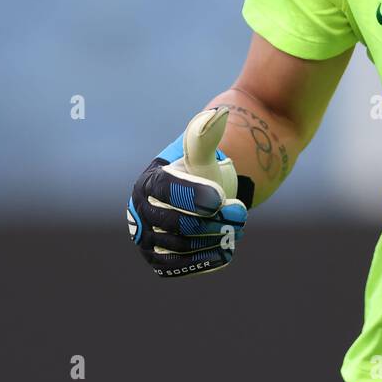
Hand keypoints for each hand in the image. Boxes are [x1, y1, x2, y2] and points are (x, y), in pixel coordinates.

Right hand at [126, 107, 254, 277]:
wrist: (207, 195)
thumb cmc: (204, 167)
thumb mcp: (205, 148)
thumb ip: (207, 132)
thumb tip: (219, 113)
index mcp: (149, 183)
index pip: (165, 191)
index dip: (191, 196)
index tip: (221, 199)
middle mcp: (141, 214)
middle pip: (175, 224)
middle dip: (212, 221)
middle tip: (240, 213)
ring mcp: (148, 240)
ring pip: (180, 247)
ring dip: (213, 240)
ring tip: (237, 228)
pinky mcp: (161, 261)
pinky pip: (179, 268)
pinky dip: (204, 261)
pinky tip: (227, 249)